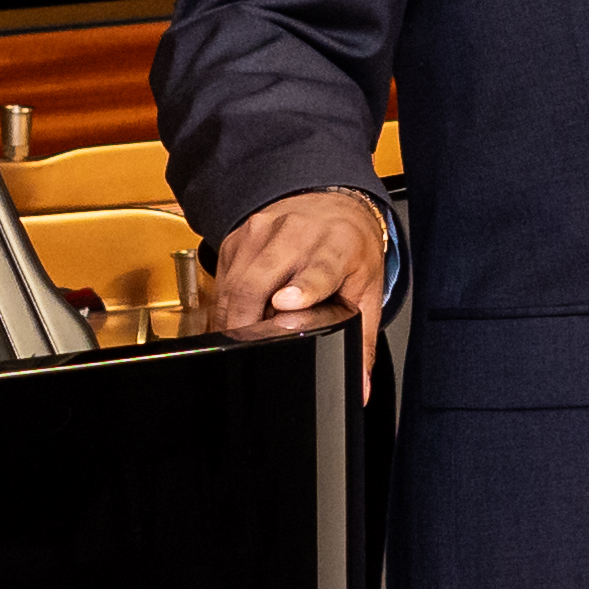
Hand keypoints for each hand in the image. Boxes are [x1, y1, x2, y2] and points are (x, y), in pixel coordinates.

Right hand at [206, 189, 390, 340]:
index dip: (301, 288)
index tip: (286, 302)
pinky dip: (226, 304)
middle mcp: (296, 233)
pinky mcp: (238, 237)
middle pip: (256, 283)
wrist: (331, 201)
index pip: (317, 269)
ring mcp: (261, 231)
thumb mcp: (366, 288)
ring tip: (246, 337)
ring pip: (232, 284)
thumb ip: (362, 338)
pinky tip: (240, 313)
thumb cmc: (350, 246)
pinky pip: (222, 279)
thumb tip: (360, 386)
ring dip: (232, 318)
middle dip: (245, 323)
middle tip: (250, 350)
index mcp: (336, 246)